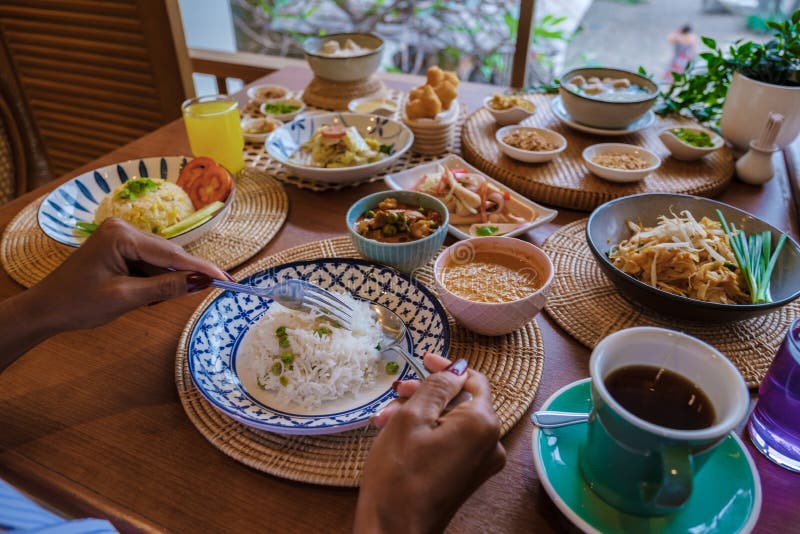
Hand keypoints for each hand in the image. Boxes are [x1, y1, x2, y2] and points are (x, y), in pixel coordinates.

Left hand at [0, 218, 226, 369]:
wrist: (44, 309)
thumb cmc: (78, 303)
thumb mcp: (126, 298)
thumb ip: (166, 288)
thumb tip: (202, 283)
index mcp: (122, 235)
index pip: (172, 254)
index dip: (202, 268)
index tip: (227, 279)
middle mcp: (123, 228)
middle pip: (169, 255)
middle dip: (179, 278)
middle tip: (200, 295)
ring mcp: (121, 236)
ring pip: (161, 261)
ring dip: (162, 283)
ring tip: (141, 301)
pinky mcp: (120, 247)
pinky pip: (149, 264)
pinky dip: (152, 281)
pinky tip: (138, 294)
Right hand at [354, 353, 505, 533]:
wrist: (394, 531)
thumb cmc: (399, 476)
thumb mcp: (411, 418)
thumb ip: (437, 387)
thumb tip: (454, 370)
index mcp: (482, 424)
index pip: (473, 380)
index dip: (447, 367)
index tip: (424, 359)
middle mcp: (491, 443)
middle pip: (461, 402)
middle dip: (427, 394)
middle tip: (397, 392)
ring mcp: (481, 464)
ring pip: (452, 422)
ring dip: (421, 414)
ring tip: (386, 418)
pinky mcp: (467, 477)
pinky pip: (451, 442)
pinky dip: (427, 433)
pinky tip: (397, 434)